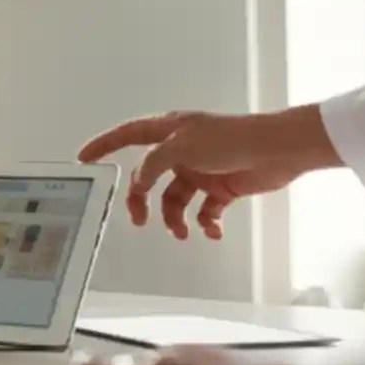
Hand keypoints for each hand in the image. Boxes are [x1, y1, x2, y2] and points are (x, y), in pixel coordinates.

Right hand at [78, 107, 338, 239]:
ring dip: (175, 219)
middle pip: (148, 178)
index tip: (84, 159)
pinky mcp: (222, 187)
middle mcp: (182, 150)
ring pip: (174, 200)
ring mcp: (201, 169)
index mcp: (169, 131)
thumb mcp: (182, 146)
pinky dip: (205, 224)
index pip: (127, 135)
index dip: (104, 145)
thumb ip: (153, 163)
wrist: (280, 150)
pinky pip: (204, 211)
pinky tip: (212, 231)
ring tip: (181, 232)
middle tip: (138, 220)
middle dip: (142, 201)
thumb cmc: (233, 139)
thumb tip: (138, 181)